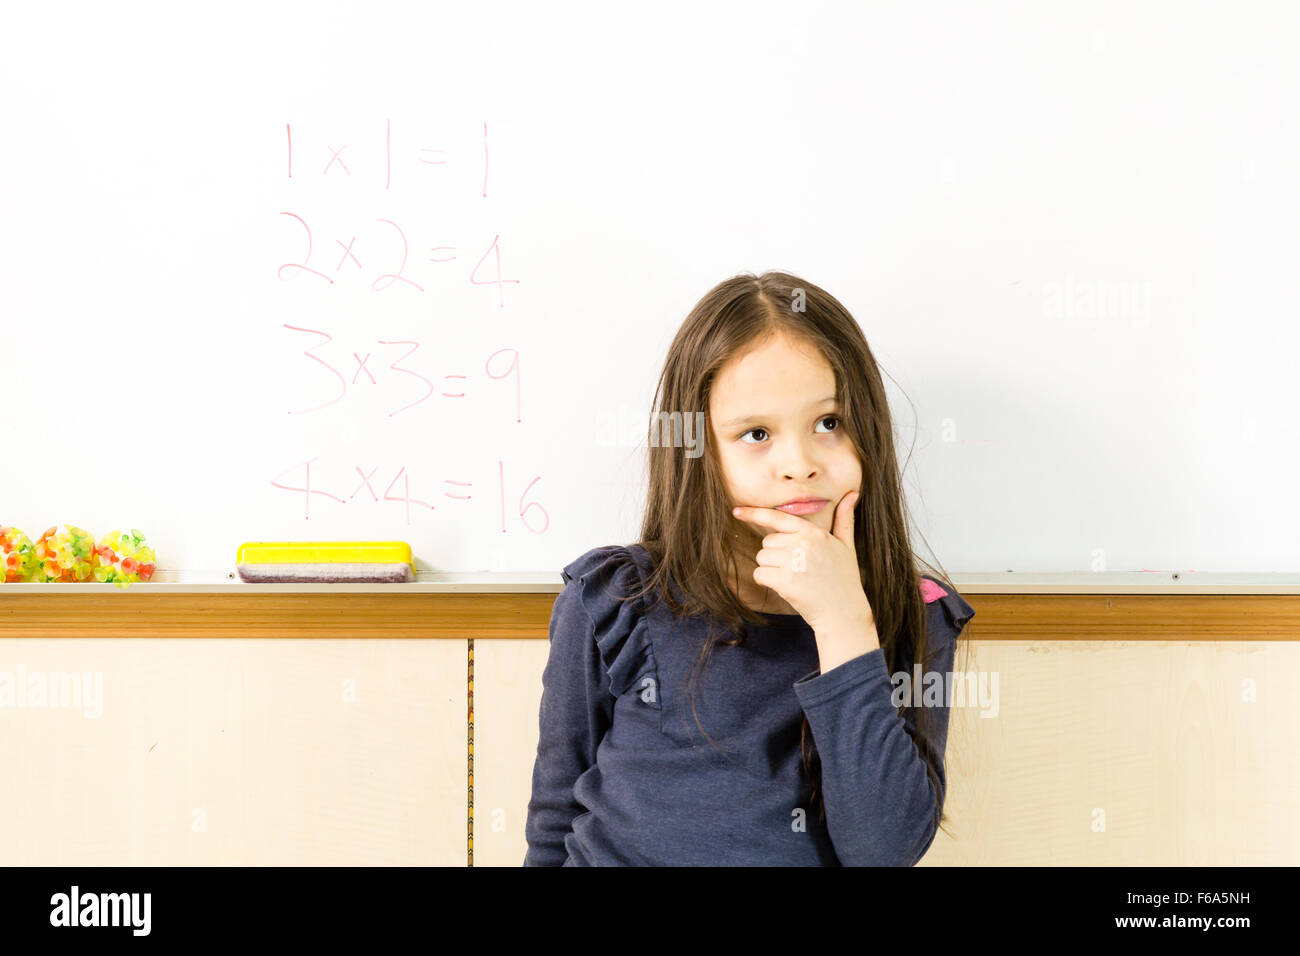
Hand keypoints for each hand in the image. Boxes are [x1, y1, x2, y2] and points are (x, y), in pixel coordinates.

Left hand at [731, 490, 874, 635]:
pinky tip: (786, 588)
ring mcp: (793, 561)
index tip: (737, 511)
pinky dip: (767, 581)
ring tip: (795, 579)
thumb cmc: (844, 579)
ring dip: (772, 569)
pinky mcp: (785, 580)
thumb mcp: (847, 546)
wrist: (844, 613)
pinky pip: (759, 574)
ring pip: (762, 558)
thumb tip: (852, 493)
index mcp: (814, 532)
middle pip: (767, 542)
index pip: (778, 517)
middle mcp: (803, 543)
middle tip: (799, 569)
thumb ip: (845, 519)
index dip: (754, 514)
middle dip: (776, 556)